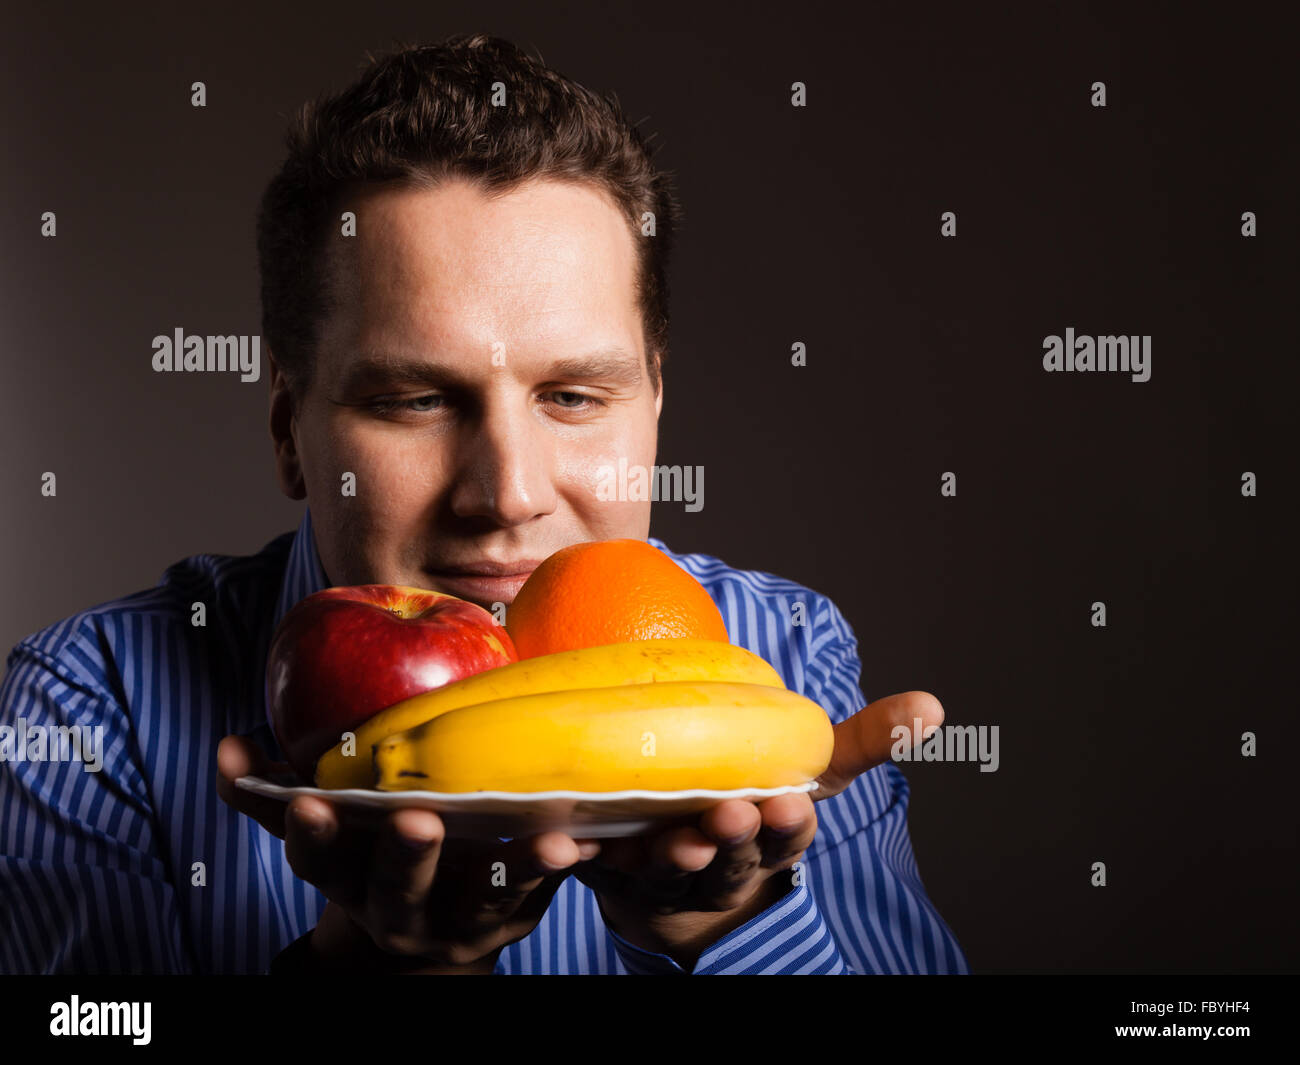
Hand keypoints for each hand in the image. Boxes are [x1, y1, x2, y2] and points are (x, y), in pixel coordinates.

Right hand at [216, 734, 599, 971]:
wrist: (428, 931)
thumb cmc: (371, 853)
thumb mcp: (327, 830)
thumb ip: (273, 790)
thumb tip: (228, 746)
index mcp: (347, 877)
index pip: (317, 860)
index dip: (309, 833)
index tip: (308, 801)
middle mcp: (397, 910)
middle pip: (396, 889)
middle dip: (405, 856)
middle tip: (419, 819)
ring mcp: (457, 923)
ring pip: (485, 900)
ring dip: (515, 868)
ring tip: (551, 841)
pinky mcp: (511, 921)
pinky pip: (541, 897)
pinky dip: (565, 868)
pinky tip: (593, 837)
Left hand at [572, 690, 943, 967]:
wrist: (682, 864)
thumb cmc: (754, 805)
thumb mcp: (810, 774)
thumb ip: (864, 741)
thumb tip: (932, 709)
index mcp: (765, 841)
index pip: (784, 838)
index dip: (786, 827)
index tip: (790, 804)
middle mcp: (715, 865)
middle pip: (724, 859)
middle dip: (728, 839)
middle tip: (729, 815)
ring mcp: (658, 871)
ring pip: (660, 867)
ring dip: (662, 852)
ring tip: (664, 832)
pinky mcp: (605, 867)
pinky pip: (587, 863)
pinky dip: (572, 851)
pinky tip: (558, 835)